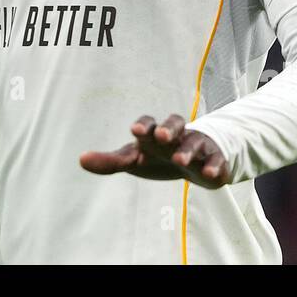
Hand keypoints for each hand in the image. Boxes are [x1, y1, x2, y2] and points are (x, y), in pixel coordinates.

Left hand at [80, 113, 231, 189]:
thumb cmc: (158, 157)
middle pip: (175, 123)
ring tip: (180, 160)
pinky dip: (212, 165)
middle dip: (169, 128)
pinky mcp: (214, 160)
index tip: (136, 131)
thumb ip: (110, 161)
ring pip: (194, 142)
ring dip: (187, 150)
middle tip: (163, 137)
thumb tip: (80, 159)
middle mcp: (177, 135)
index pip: (149, 123)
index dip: (144, 126)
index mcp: (155, 134)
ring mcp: (197, 146)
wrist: (196, 164)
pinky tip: (207, 173)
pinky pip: (216, 160)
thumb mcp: (134, 159)